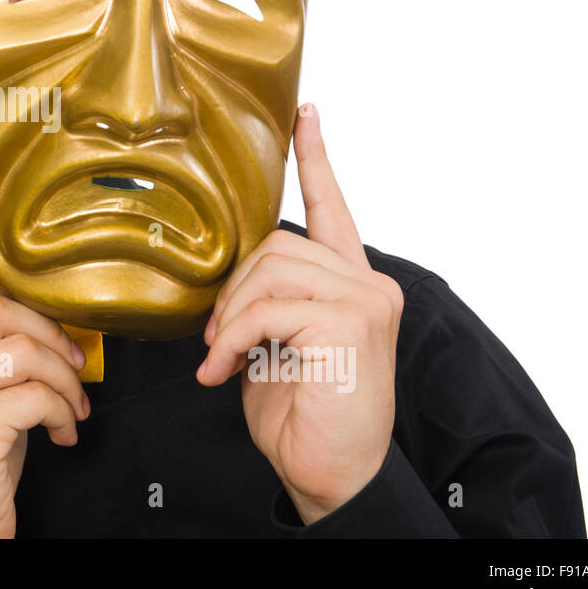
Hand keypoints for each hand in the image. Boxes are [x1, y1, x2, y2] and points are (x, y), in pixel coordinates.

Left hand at [197, 103, 403, 523]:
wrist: (331, 473)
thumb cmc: (304, 413)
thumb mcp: (278, 344)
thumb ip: (270, 298)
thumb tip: (231, 279)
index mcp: (351, 282)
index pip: (331, 208)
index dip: (315, 158)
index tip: (303, 115)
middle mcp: (367, 283)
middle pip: (276, 244)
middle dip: (233, 288)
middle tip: (220, 337)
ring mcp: (364, 300)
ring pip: (268, 271)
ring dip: (231, 317)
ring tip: (225, 357)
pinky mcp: (349, 322)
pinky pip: (266, 308)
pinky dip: (233, 340)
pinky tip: (225, 372)